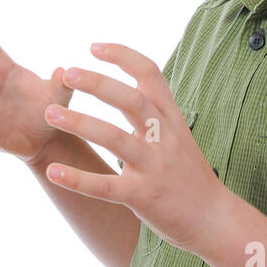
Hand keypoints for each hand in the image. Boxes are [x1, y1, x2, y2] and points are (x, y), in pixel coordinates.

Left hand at [40, 42, 228, 253]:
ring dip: (81, 123)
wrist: (215, 220)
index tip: (93, 46)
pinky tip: (53, 172)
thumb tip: (124, 87)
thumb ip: (152, 113)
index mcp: (171, 119)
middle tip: (68, 73)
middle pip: (131, 100)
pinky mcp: (144, 197)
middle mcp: (164, 138)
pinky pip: (106, 186)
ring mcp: (155, 167)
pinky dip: (78, 180)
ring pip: (115, 138)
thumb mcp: (177, 136)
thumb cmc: (190, 176)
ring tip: (50, 114)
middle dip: (98, 83)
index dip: (123, 56)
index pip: (150, 74)